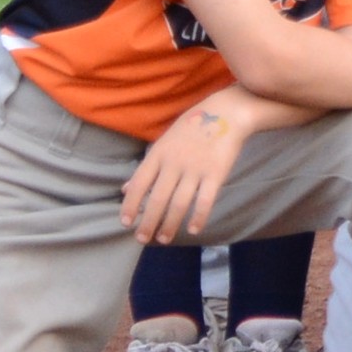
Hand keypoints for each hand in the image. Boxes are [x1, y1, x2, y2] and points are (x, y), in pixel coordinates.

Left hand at [122, 98, 249, 242]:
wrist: (227, 112)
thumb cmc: (192, 127)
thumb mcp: (164, 143)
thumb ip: (146, 167)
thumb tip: (124, 189)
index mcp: (158, 154)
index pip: (139, 183)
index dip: (130, 205)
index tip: (126, 223)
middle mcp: (174, 163)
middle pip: (157, 198)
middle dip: (148, 222)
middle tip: (142, 239)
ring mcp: (196, 169)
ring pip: (179, 204)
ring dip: (169, 225)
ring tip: (163, 239)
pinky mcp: (216, 174)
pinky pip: (205, 200)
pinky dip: (198, 217)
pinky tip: (193, 230)